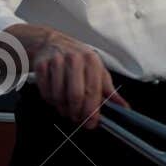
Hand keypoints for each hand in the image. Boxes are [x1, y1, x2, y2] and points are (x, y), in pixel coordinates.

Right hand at [4, 23, 129, 129]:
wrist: (52, 42)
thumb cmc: (78, 59)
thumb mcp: (97, 69)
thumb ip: (109, 90)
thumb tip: (124, 107)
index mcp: (92, 61)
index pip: (93, 91)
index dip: (92, 111)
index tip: (91, 123)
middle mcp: (75, 59)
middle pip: (75, 96)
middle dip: (76, 113)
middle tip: (77, 119)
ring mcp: (56, 61)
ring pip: (58, 96)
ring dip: (63, 109)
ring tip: (67, 108)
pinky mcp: (41, 66)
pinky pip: (46, 92)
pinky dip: (51, 101)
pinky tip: (56, 98)